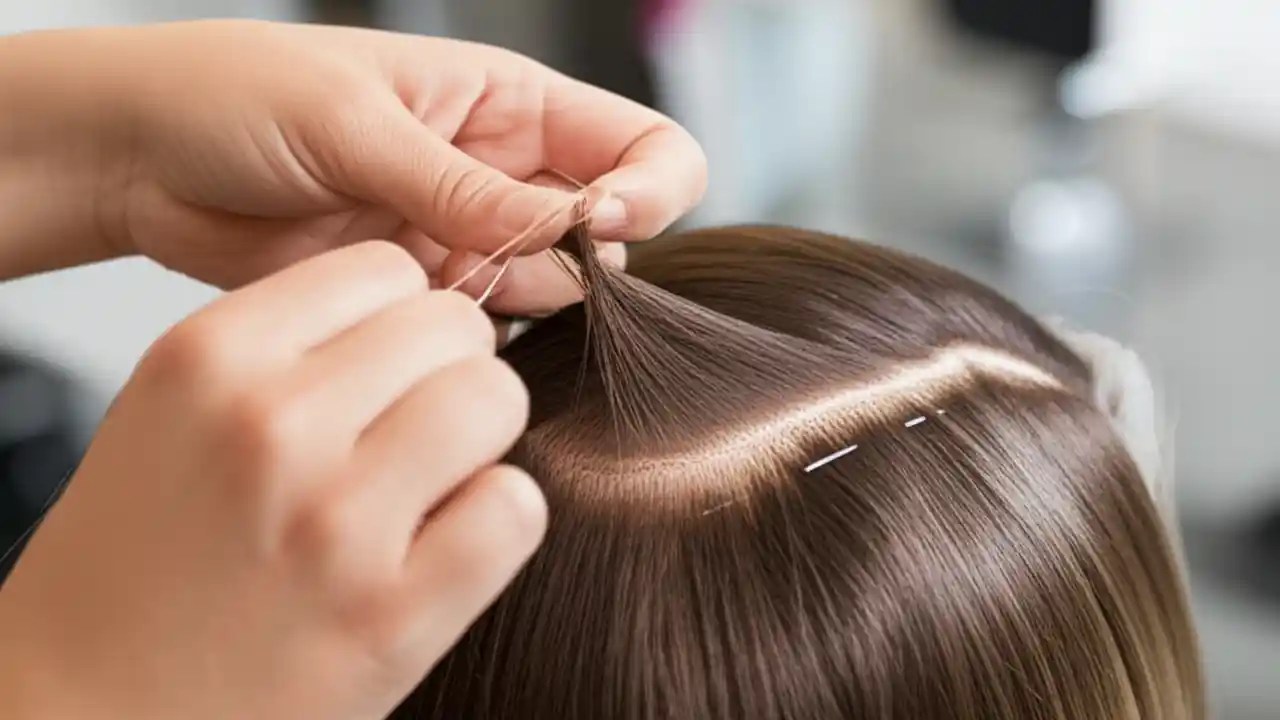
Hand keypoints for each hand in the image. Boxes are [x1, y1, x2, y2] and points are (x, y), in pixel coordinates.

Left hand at [0, 20, 705, 314]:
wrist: (139, 160)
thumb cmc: (235, 97)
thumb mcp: (356, 125)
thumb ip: (464, 187)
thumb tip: (568, 230)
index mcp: (506, 102)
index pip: (638, 144)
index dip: (645, 189)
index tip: (596, 226)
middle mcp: (501, 172)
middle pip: (610, 229)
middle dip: (585, 262)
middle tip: (506, 270)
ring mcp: (464, 237)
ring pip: (551, 289)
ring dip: (522, 305)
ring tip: (442, 288)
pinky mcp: (422, 293)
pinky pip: (484, 328)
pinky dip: (473, 341)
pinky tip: (425, 325)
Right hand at [0, 242, 544, 719]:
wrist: (93, 713)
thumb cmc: (141, 566)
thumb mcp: (177, 414)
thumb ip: (288, 348)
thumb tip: (424, 306)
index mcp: (208, 360)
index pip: (386, 268)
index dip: (405, 315)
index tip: (392, 362)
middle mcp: (272, 425)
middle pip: (456, 326)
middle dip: (451, 370)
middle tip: (415, 429)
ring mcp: (337, 522)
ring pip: (496, 399)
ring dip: (481, 440)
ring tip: (429, 486)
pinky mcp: (393, 614)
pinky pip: (515, 507)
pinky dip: (497, 522)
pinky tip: (442, 547)